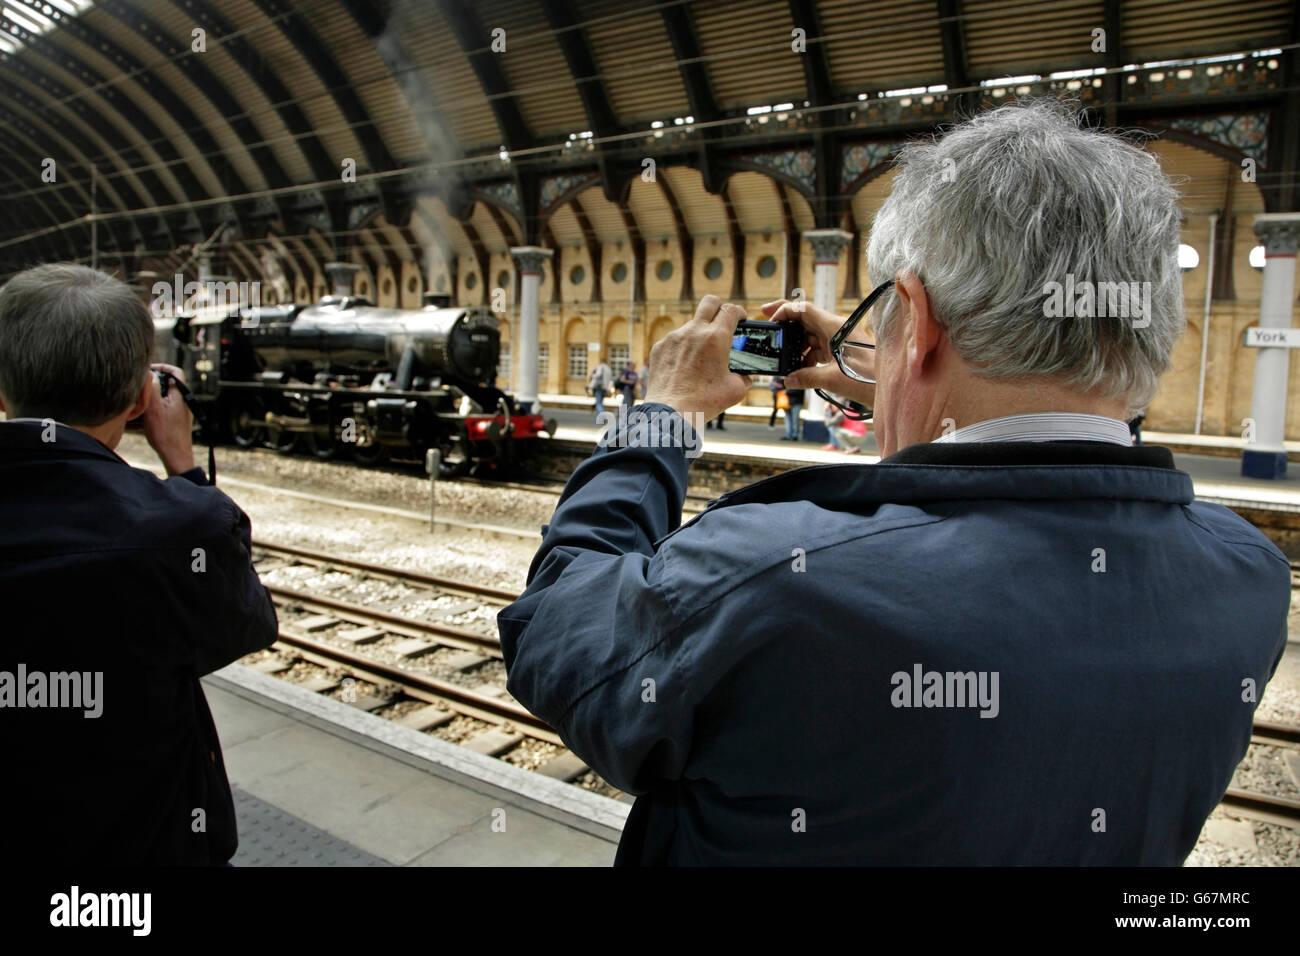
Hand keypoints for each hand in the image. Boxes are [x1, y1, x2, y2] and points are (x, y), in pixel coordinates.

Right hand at [141, 363, 195, 475]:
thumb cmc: (165, 434)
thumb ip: (152, 388)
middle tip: (135, 389)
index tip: (147, 370)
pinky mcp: (174, 423)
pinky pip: (159, 413)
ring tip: (131, 408)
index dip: (162, 367)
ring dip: (146, 403)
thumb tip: (150, 374)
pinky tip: (133, 423)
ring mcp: (179, 413)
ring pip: (160, 401)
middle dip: (149, 387)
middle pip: (165, 386)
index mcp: (180, 395)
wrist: (175, 457)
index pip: (176, 371)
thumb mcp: (154, 407)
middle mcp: (182, 403)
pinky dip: (148, 414)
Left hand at [645, 295, 749, 421]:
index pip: (731, 310)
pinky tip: (684, 367)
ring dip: (699, 334)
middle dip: (719, 307)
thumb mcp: (736, 390)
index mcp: (715, 338)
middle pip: (709, 302)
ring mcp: (674, 338)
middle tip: (722, 322)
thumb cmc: (704, 402)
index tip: (740, 320)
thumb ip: (744, 376)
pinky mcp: (660, 347)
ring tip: (701, 357)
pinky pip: (675, 340)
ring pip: (691, 324)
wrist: (670, 413)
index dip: (739, 313)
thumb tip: (746, 375)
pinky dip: (682, 348)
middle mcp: (693, 331)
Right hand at [761, 298, 875, 408]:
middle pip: (806, 321)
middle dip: (787, 327)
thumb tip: (790, 380)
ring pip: (810, 337)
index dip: (785, 310)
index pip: (805, 309)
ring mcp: (840, 340)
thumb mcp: (834, 379)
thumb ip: (808, 378)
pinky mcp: (842, 352)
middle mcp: (837, 330)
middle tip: (769, 331)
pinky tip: (799, 370)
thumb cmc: (870, 379)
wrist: (892, 388)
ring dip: (796, 347)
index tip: (769, 315)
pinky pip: (819, 350)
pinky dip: (806, 357)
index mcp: (836, 327)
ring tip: (782, 359)